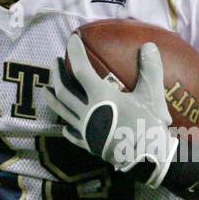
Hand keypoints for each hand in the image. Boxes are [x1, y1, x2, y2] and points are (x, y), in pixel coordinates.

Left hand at [43, 33, 177, 186]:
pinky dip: (67, 128)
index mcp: (101, 98)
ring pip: (62, 112)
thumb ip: (150, 69)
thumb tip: (149, 45)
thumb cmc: (149, 126)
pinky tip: (65, 127)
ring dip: (52, 98)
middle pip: (64, 90)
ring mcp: (86, 130)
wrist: (147, 160)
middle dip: (57, 74)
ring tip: (45, 89)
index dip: (75, 52)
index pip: (81, 70)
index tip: (73, 39)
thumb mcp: (153, 95)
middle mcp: (88, 113)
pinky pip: (73, 135)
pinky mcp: (90, 145)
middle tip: (56, 62)